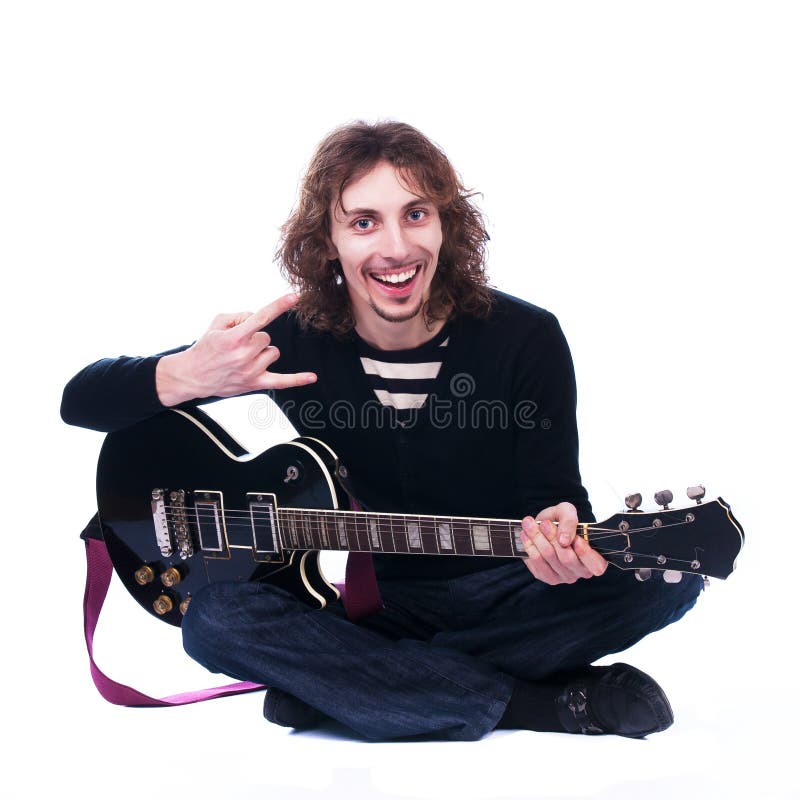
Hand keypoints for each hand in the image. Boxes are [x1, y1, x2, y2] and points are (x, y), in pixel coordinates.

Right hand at [155, 293, 316, 405]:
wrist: (192, 376)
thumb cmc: (205, 348)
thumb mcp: (216, 323)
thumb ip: (239, 316)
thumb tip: (258, 318)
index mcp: (234, 338)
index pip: (261, 318)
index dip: (278, 306)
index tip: (294, 297)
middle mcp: (244, 355)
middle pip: (267, 337)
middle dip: (255, 337)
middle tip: (237, 345)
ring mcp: (250, 371)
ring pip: (273, 352)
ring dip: (262, 352)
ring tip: (243, 357)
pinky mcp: (254, 383)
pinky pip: (282, 381)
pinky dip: (297, 379)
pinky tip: (312, 377)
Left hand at [521, 501, 606, 584]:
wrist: (545, 525)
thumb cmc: (561, 521)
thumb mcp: (567, 512)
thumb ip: (569, 521)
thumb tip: (564, 540)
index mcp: (594, 558)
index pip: (595, 564)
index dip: (585, 553)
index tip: (574, 538)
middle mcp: (580, 571)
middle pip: (566, 558)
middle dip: (553, 538)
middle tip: (543, 523)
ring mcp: (564, 577)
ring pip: (549, 559)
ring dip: (537, 540)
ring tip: (528, 524)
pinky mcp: (547, 577)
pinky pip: (537, 565)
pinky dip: (529, 548)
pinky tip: (525, 535)